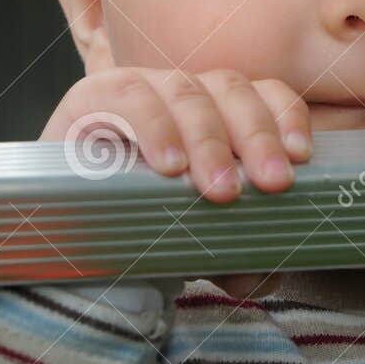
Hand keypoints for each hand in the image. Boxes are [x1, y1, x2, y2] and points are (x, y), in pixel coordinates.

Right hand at [42, 67, 312, 295]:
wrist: (63, 233)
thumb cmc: (138, 227)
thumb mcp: (196, 242)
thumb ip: (231, 253)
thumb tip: (264, 274)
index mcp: (217, 112)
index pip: (262, 93)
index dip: (284, 116)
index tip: (301, 156)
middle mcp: (180, 92)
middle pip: (230, 89)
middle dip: (256, 135)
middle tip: (271, 184)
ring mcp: (136, 89)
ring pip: (185, 90)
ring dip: (208, 137)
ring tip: (218, 189)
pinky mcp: (89, 99)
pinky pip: (127, 96)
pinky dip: (154, 125)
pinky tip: (167, 165)